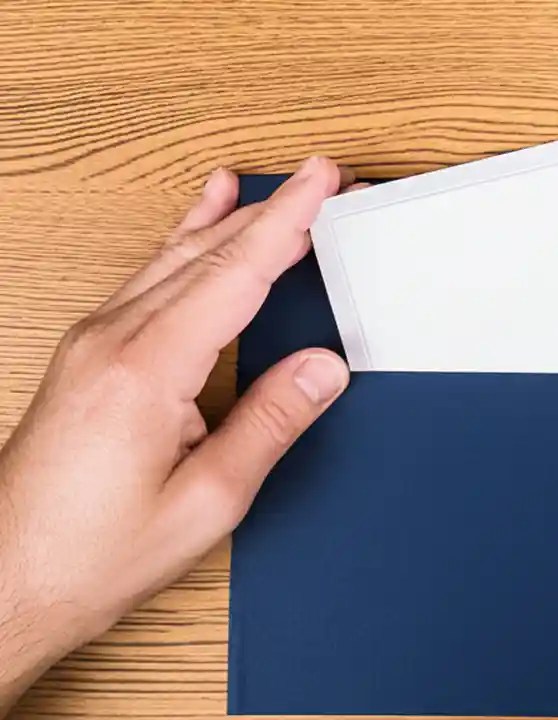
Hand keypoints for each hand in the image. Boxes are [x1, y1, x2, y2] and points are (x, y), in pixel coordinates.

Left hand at [0, 158, 351, 711]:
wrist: (5, 580)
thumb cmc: (92, 553)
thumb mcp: (206, 501)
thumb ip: (269, 425)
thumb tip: (322, 369)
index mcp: (147, 371)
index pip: (235, 274)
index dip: (287, 222)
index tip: (321, 180)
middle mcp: (112, 342)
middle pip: (204, 254)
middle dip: (270, 212)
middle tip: (317, 176)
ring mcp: (92, 344)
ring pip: (171, 260)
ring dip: (227, 223)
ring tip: (263, 188)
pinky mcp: (85, 357)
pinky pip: (145, 281)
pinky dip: (183, 247)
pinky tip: (195, 231)